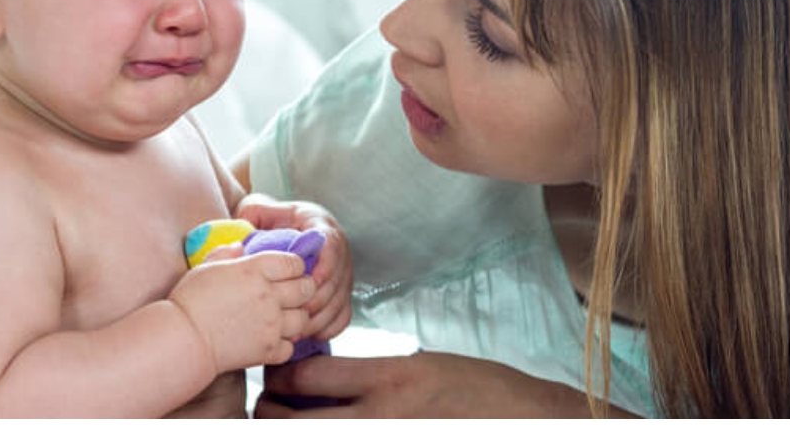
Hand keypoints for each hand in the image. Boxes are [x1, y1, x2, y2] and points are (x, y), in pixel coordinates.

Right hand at [168, 244, 315, 372]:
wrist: (182, 339)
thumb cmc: (189, 300)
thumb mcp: (206, 266)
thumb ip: (227, 253)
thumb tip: (241, 247)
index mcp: (255, 270)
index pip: (295, 262)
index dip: (295, 266)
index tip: (287, 271)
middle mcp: (268, 295)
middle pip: (306, 288)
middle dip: (302, 288)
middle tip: (292, 293)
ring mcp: (271, 324)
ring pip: (304, 318)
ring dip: (296, 316)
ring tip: (283, 317)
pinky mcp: (268, 350)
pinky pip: (291, 346)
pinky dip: (285, 343)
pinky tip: (271, 338)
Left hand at [232, 193, 352, 341]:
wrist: (279, 228)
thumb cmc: (268, 221)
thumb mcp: (259, 210)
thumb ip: (253, 215)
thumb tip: (248, 230)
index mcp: (319, 224)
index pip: (332, 245)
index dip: (325, 266)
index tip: (311, 283)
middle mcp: (336, 247)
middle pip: (338, 277)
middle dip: (319, 300)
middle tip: (298, 316)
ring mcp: (341, 270)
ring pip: (341, 299)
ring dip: (322, 317)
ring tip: (298, 331)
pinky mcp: (340, 290)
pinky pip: (343, 313)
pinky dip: (330, 326)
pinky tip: (311, 333)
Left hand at [253, 351, 606, 417]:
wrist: (521, 419)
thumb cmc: (472, 391)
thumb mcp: (419, 364)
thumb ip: (368, 372)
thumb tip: (316, 376)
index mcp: (389, 376)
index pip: (304, 374)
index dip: (280, 373)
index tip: (279, 372)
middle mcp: (379, 417)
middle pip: (285, 419)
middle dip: (268, 410)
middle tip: (272, 404)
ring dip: (286, 428)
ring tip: (292, 420)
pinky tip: (328, 425)